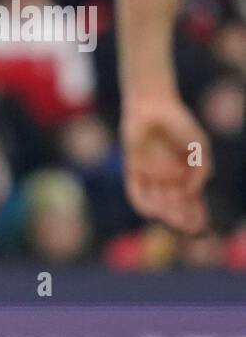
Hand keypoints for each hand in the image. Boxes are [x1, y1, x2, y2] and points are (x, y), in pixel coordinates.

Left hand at [121, 90, 211, 235]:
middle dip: (182, 219)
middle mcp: (168, 180)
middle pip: (174, 207)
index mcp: (186, 176)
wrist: (155, 107)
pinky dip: (145, 204)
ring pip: (157, 203)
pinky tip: (154, 213)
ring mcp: (150, 177)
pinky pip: (136, 193)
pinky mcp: (133, 171)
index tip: (202, 229)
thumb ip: (201, 171)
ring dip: (166, 214)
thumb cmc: (181, 125)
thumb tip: (191, 194)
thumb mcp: (200, 148)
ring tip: (176, 220)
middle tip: (188, 229)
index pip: (192, 203)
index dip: (197, 217)